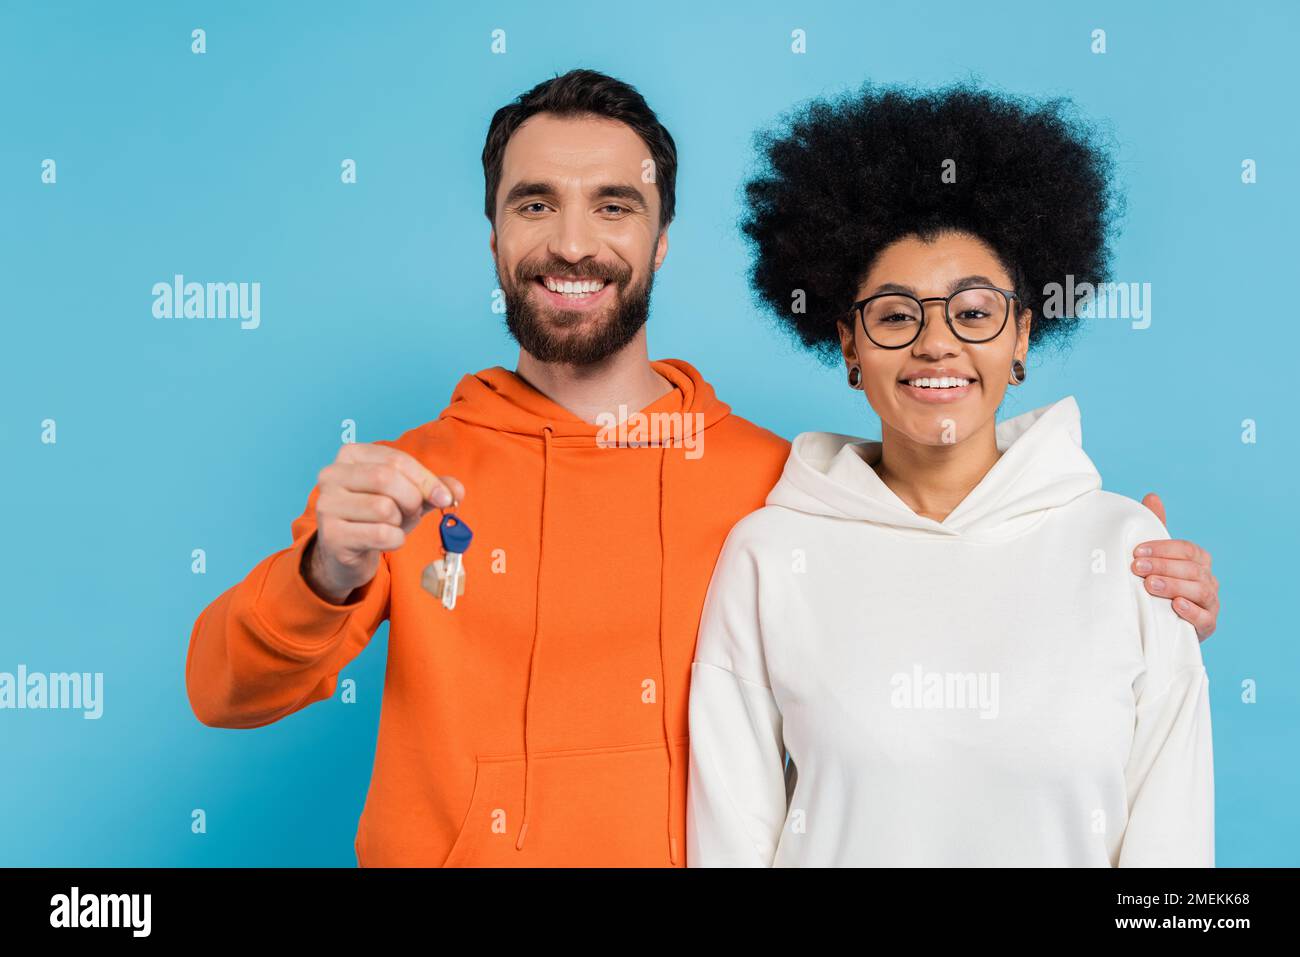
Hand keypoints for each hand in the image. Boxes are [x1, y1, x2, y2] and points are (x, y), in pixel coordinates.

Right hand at [306, 443, 464, 603]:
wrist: (346, 554)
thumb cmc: (376, 518)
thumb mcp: (407, 497)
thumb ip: (433, 489)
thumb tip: (457, 490)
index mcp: (351, 455)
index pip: (397, 459)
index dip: (427, 480)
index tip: (445, 498)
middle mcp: (332, 474)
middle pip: (386, 478)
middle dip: (412, 499)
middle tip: (415, 513)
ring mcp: (327, 504)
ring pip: (383, 507)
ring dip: (400, 521)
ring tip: (393, 525)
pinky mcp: (331, 535)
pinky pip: (379, 534)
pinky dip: (394, 540)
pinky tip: (386, 541)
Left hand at [1132, 492, 1218, 641]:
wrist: (1160, 623)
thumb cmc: (1158, 583)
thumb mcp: (1155, 558)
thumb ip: (1157, 529)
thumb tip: (1152, 496)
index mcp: (1198, 560)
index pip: (1187, 549)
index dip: (1163, 548)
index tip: (1137, 551)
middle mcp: (1209, 579)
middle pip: (1191, 568)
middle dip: (1163, 566)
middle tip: (1136, 568)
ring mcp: (1211, 603)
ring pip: (1199, 590)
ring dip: (1173, 586)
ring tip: (1150, 585)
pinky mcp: (1208, 625)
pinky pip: (1205, 618)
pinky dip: (1191, 611)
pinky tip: (1175, 605)